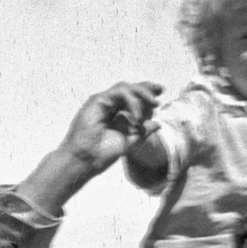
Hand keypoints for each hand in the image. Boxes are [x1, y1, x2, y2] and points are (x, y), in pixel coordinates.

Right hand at [16, 82, 161, 215]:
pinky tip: (136, 116)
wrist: (85, 160)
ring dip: (142, 94)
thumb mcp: (130, 141)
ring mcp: (102, 101)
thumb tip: (158, 123)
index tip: (160, 95)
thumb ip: (143, 131)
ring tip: (153, 105)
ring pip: (125, 87)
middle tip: (160, 90)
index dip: (146, 94)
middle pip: (129, 88)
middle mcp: (108, 104)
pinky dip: (131, 102)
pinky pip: (118, 93)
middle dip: (146, 87)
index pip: (132, 98)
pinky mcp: (97, 101)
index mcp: (115, 113)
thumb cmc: (101, 153)